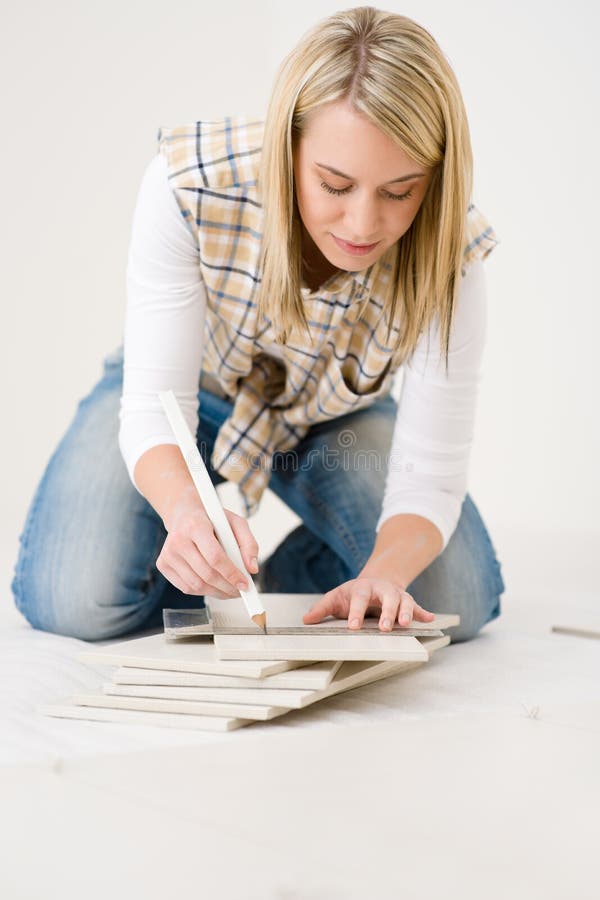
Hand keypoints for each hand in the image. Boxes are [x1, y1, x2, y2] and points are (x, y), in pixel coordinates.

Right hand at [156, 495, 258, 597]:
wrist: (184, 513)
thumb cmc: (212, 519)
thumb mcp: (235, 522)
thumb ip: (248, 543)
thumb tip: (252, 569)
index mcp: (195, 525)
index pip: (214, 557)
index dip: (231, 574)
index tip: (245, 584)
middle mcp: (177, 540)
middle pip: (206, 574)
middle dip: (228, 587)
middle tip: (241, 591)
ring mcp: (167, 554)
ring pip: (196, 585)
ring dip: (217, 593)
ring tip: (231, 591)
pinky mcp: (163, 564)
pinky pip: (186, 587)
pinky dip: (204, 591)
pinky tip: (215, 587)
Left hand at [302, 576, 435, 631]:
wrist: (374, 580)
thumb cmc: (353, 593)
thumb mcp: (336, 597)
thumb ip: (322, 608)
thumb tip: (306, 620)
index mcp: (362, 587)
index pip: (359, 598)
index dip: (356, 612)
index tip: (353, 627)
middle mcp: (382, 589)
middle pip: (387, 597)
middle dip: (386, 612)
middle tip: (384, 628)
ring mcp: (396, 595)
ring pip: (404, 601)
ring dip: (407, 612)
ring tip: (406, 624)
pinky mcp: (407, 602)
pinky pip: (417, 607)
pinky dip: (424, 613)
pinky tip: (430, 619)